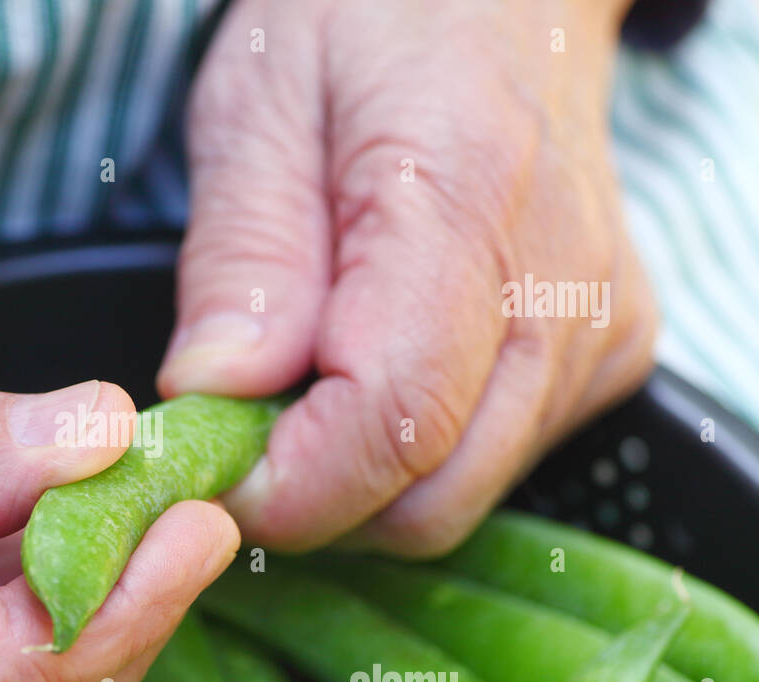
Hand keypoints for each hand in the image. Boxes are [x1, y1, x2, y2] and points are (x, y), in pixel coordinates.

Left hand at [161, 0, 655, 554]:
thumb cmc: (372, 24)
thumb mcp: (258, 106)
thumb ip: (242, 259)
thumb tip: (215, 395)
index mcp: (467, 201)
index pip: (393, 421)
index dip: (290, 485)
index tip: (209, 473)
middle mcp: (562, 287)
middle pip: (430, 497)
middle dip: (314, 502)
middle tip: (234, 438)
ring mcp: (597, 329)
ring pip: (457, 496)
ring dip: (357, 482)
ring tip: (298, 389)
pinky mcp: (605, 353)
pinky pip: (489, 463)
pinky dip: (410, 456)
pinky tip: (368, 374)